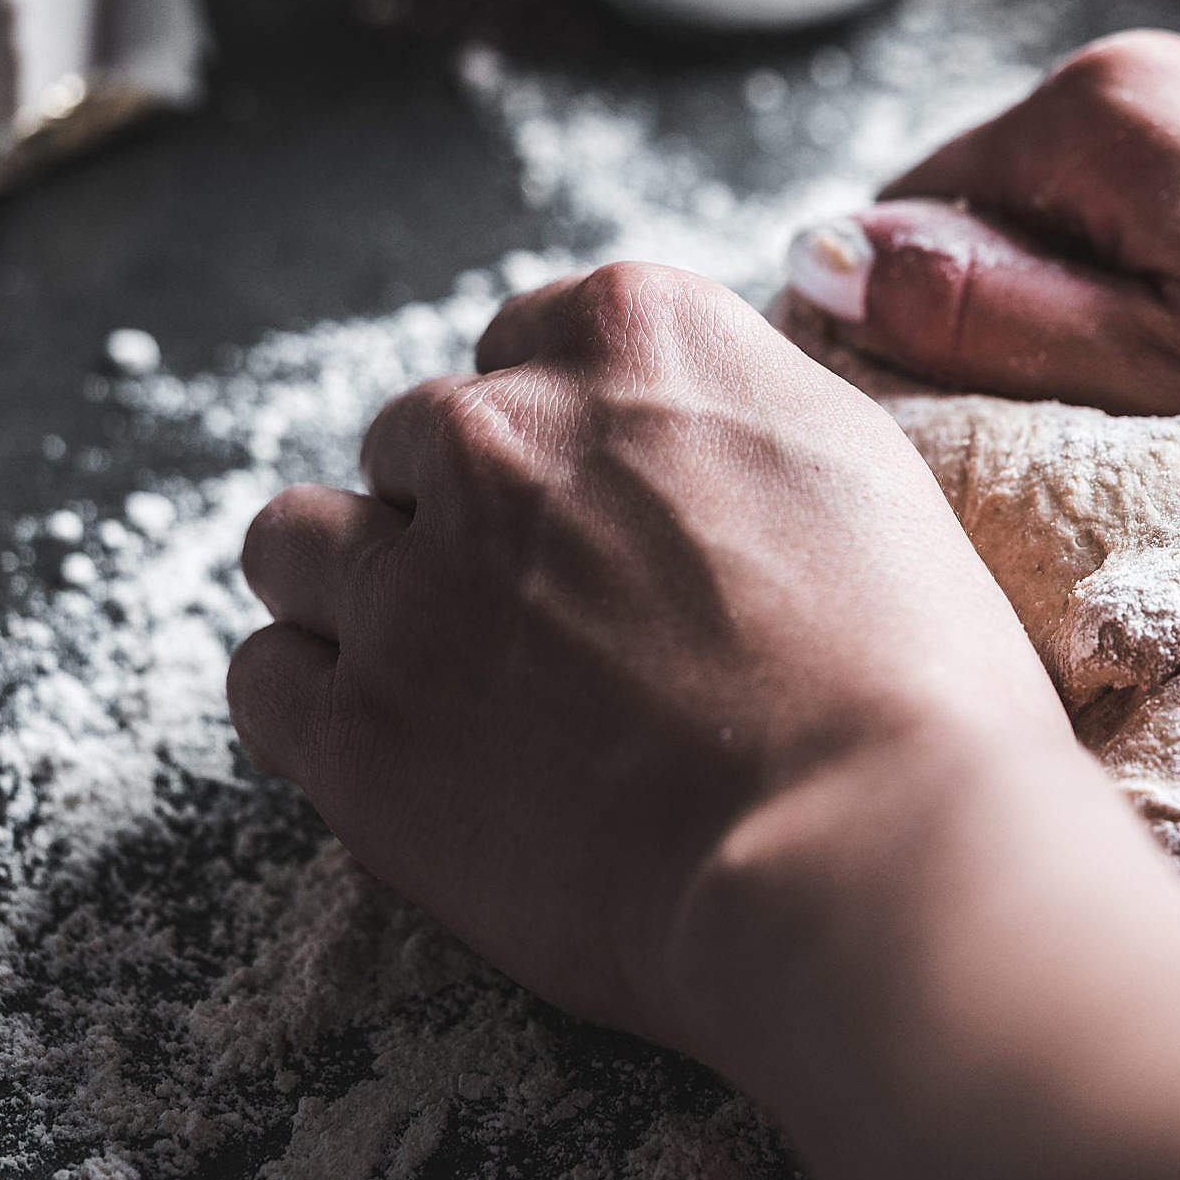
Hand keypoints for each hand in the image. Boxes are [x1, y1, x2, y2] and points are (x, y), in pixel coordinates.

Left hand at [226, 262, 1069, 1046]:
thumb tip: (671, 433)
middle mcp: (497, 429)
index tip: (598, 514)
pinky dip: (319, 710)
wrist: (871, 844)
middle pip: (414, 439)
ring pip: (296, 540)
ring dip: (359, 592)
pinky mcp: (354, 728)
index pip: (523, 344)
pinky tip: (410, 754)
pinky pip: (265, 680)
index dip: (560, 440)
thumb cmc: (914, 673)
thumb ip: (731, 411)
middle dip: (464, 516)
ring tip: (448, 679)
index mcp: (630, 335)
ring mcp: (411, 576)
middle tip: (548, 619)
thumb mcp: (857, 463)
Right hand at [790, 3, 1179, 552]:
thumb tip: (838, 253)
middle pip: (1045, 175)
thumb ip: (989, 309)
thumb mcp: (1165, 378)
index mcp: (1121, 110)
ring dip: (1150, 264)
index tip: (956, 400)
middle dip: (1047, 283)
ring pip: (1157, 173)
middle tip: (1109, 414)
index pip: (936, 192)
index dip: (922, 299)